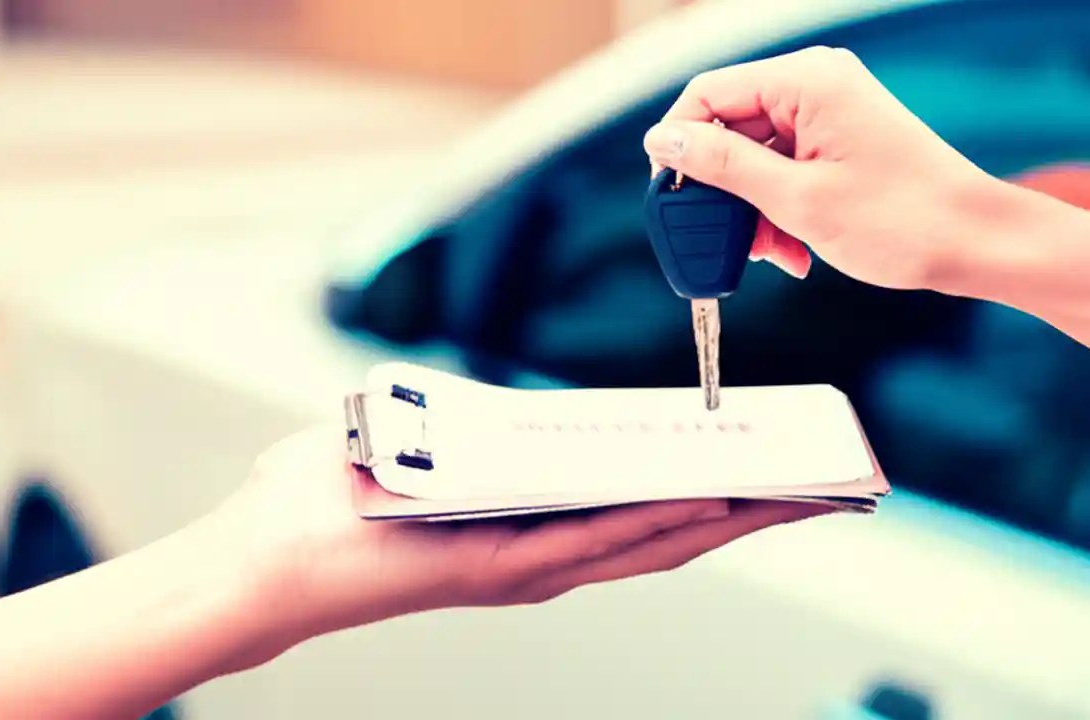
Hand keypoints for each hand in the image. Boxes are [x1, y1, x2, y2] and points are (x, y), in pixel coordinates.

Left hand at [203, 426, 828, 668]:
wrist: (271, 552)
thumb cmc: (342, 497)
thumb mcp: (434, 448)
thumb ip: (480, 434)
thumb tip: (502, 414)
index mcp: (540, 522)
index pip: (645, 506)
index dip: (715, 491)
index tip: (772, 465)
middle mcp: (548, 553)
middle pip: (669, 530)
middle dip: (750, 511)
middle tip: (818, 484)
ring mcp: (531, 566)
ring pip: (649, 541)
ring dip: (726, 519)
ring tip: (792, 493)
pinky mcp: (503, 569)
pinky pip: (596, 543)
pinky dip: (659, 523)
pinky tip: (711, 505)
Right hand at [642, 47, 995, 289]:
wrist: (976, 243)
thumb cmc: (903, 220)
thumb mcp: (797, 199)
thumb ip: (724, 166)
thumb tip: (665, 141)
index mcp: (807, 81)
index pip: (709, 93)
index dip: (680, 145)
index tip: (670, 197)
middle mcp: (817, 85)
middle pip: (730, 127)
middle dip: (724, 190)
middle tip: (724, 241)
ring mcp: (832, 113)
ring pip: (756, 156)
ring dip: (753, 211)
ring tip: (772, 254)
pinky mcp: (841, 141)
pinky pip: (786, 168)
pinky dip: (780, 210)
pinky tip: (793, 252)